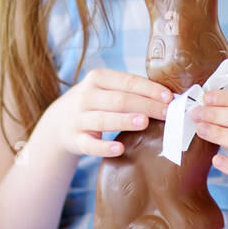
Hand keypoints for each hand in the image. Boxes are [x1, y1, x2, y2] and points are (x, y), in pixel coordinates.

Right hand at [49, 68, 172, 157]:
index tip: (169, 98)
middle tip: (167, 113)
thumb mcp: (107, 89)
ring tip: (144, 122)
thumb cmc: (96, 102)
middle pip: (119, 100)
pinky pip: (90, 144)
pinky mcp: (75, 140)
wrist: (58, 122)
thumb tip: (168, 97)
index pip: (128, 82)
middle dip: (145, 106)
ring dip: (124, 121)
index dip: (149, 89)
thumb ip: (131, 90)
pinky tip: (120, 149)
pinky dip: (104, 147)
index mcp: (98, 78)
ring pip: (103, 119)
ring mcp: (79, 118)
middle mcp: (86, 96)